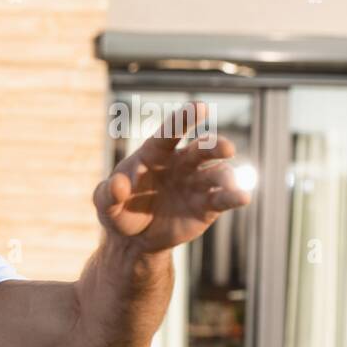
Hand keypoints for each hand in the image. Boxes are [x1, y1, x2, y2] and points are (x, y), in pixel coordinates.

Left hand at [95, 100, 250, 253]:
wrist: (133, 239)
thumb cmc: (118, 211)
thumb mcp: (104, 203)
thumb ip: (108, 193)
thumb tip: (118, 183)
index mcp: (155, 153)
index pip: (171, 132)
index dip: (184, 118)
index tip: (200, 107)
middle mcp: (181, 163)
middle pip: (202, 148)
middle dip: (215, 146)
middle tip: (225, 148)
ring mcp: (196, 183)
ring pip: (218, 172)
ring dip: (226, 175)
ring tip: (229, 182)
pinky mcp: (207, 206)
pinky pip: (223, 198)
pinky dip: (234, 196)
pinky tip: (242, 197)